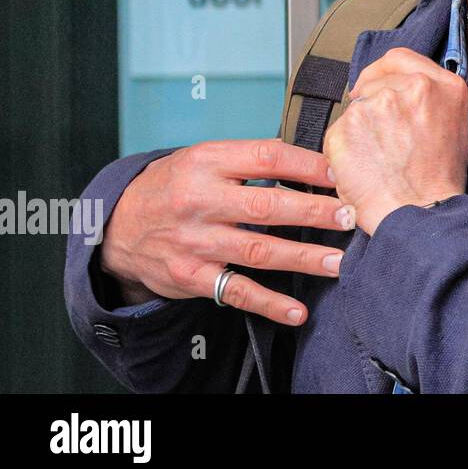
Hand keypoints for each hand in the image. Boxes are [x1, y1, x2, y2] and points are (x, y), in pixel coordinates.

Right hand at [99, 139, 353, 325]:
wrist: (118, 225)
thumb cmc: (175, 186)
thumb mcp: (205, 158)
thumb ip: (251, 160)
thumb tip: (313, 162)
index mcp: (208, 162)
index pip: (266, 157)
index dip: (307, 165)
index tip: (339, 175)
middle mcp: (200, 201)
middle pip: (266, 206)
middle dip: (313, 212)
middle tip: (349, 216)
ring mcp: (196, 242)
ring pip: (258, 251)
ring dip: (303, 258)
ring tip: (338, 261)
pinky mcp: (191, 277)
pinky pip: (236, 292)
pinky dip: (269, 304)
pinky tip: (297, 311)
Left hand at [322, 46, 467, 235]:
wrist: (422, 213)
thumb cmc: (439, 182)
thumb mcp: (455, 130)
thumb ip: (432, 102)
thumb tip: (407, 95)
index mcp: (443, 86)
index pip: (400, 59)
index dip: (381, 73)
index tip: (374, 85)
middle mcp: (412, 87)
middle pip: (373, 83)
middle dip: (370, 106)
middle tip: (377, 137)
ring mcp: (377, 104)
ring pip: (355, 109)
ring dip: (359, 130)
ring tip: (376, 160)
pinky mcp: (347, 125)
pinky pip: (338, 132)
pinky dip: (344, 150)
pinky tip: (363, 168)